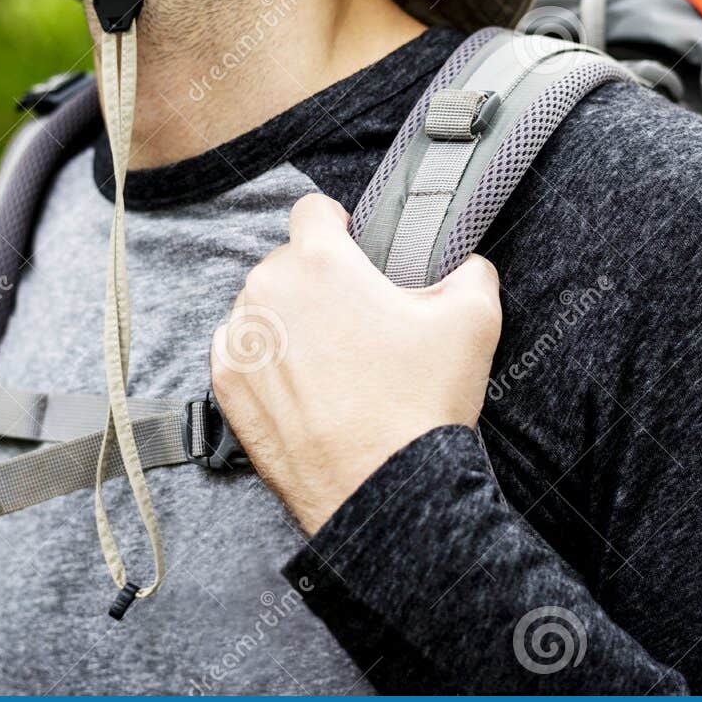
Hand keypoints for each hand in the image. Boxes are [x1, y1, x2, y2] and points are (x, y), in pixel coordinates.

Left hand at [210, 194, 501, 533]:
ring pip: (263, 307)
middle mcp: (265, 293)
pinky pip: (244, 351)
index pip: (313, 209)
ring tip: (335, 361)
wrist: (383, 492)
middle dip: (321, 281)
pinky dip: (269, 361)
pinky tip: (308, 387)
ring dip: (292, 320)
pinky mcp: (227, 387)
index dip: (342, 225)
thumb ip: (469, 268)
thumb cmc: (421, 405)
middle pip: (289, 262)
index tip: (358, 253)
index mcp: (317, 262)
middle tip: (361, 321)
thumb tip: (463, 263)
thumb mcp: (474, 318)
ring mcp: (239, 342)